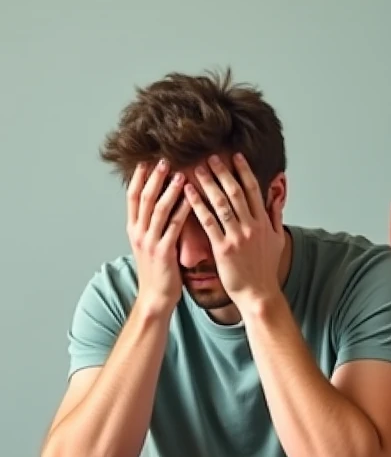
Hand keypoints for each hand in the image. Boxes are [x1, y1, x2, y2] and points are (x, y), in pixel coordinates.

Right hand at [127, 160, 191, 314]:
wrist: (155, 297)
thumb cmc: (158, 270)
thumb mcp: (150, 243)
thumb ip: (154, 223)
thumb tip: (163, 201)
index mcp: (133, 228)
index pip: (132, 196)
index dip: (139, 177)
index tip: (148, 159)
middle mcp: (138, 232)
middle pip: (143, 197)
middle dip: (154, 177)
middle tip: (164, 158)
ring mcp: (149, 242)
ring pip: (157, 209)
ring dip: (169, 189)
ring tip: (180, 173)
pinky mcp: (163, 252)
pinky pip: (173, 226)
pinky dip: (183, 210)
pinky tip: (192, 199)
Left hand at [185, 154, 284, 310]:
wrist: (259, 294)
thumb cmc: (266, 269)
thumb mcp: (278, 240)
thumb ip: (276, 215)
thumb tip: (277, 194)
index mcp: (264, 222)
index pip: (254, 190)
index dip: (244, 171)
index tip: (235, 156)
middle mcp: (252, 226)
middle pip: (236, 192)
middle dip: (223, 172)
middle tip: (211, 157)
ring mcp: (238, 237)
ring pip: (222, 204)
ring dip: (208, 184)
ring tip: (197, 170)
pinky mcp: (223, 249)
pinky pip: (208, 222)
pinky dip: (198, 205)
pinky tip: (188, 193)